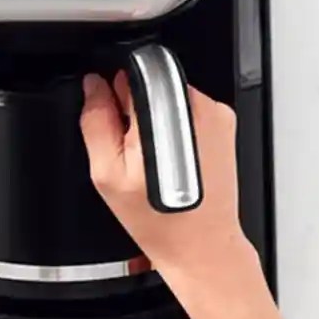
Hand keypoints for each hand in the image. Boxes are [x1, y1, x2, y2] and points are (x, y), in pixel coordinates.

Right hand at [79, 72, 257, 290]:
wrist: (203, 245)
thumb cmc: (160, 221)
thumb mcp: (107, 173)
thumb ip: (96, 121)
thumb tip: (93, 86)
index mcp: (164, 113)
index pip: (128, 73)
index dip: (113, 97)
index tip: (115, 124)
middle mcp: (196, 106)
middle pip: (151, 82)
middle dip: (136, 109)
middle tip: (135, 151)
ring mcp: (215, 114)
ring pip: (169, 95)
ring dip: (157, 119)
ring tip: (156, 160)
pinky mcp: (225, 123)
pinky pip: (189, 110)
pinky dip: (177, 128)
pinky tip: (174, 160)